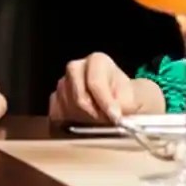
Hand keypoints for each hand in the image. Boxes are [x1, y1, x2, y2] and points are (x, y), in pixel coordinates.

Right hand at [47, 52, 165, 123]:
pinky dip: (70, 123)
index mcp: (96, 61)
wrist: (115, 101)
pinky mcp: (54, 100)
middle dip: (95, 114)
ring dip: (84, 120)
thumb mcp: (130, 98)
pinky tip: (83, 123)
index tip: (115, 117)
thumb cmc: (123, 97)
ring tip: (98, 122)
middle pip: (79, 97)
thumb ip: (123, 106)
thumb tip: (115, 116)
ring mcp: (62, 83)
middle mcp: (75, 68)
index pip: (95, 82)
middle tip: (107, 123)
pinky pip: (57, 114)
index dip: (105, 103)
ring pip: (68, 108)